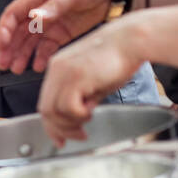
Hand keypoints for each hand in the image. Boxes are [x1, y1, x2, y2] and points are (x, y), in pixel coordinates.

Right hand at [0, 0, 111, 74]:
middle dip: (9, 48)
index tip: (0, 46)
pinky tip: (37, 66)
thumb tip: (35, 16)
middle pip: (18, 32)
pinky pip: (47, 47)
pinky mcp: (61, 33)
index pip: (12, 15)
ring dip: (22, 55)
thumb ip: (53, 6)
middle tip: (3, 64)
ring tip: (16, 69)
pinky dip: (41, 57)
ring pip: (30, 42)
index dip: (4, 31)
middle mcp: (39, 11)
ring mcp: (50, 23)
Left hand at [37, 14, 150, 144]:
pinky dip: (79, 115)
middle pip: (45, 110)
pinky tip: (92, 109)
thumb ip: (83, 97)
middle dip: (60, 130)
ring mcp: (64, 71)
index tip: (62, 138)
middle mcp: (56, 69)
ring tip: (88, 119)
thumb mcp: (95, 81)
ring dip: (71, 123)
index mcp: (58, 68)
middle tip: (78, 135)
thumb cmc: (120, 57)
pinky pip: (68, 107)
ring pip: (54, 111)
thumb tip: (78, 116)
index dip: (52, 125)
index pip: (46, 102)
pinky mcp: (76, 75)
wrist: (132, 39)